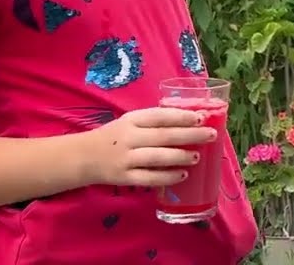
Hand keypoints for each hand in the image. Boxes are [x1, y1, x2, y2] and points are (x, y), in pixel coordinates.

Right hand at [83, 107, 216, 187]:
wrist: (82, 157)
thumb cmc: (115, 137)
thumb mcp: (130, 122)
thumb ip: (154, 122)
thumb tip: (192, 121)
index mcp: (132, 119)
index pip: (160, 116)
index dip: (181, 116)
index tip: (202, 117)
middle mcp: (129, 137)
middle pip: (163, 136)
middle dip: (190, 135)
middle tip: (211, 135)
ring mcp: (125, 158)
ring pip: (156, 157)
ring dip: (179, 156)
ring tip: (197, 156)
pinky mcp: (123, 177)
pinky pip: (148, 178)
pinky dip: (167, 177)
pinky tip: (182, 175)